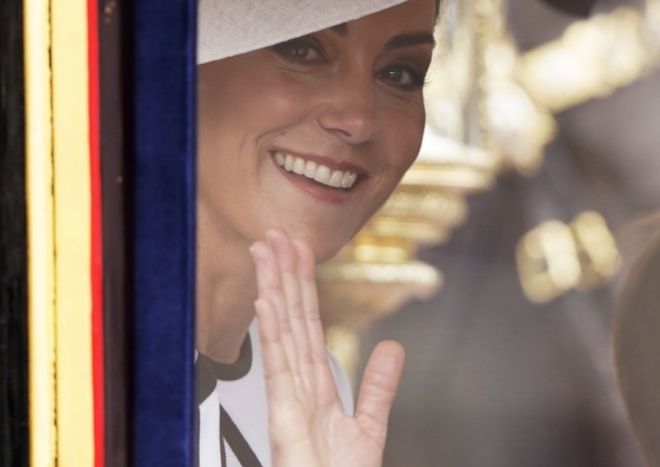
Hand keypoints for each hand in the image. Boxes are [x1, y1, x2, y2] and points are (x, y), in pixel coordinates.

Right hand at [251, 229, 404, 466]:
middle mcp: (297, 387)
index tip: (297, 251)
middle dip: (282, 276)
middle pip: (290, 319)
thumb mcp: (368, 426)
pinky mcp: (285, 417)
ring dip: (274, 290)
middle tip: (273, 234)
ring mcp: (288, 399)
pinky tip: (267, 303)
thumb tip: (393, 349)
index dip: (302, 287)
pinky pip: (279, 368)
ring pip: (281, 333)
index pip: (308, 325)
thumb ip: (378, 387)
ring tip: (266, 252)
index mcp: (315, 386)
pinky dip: (273, 334)